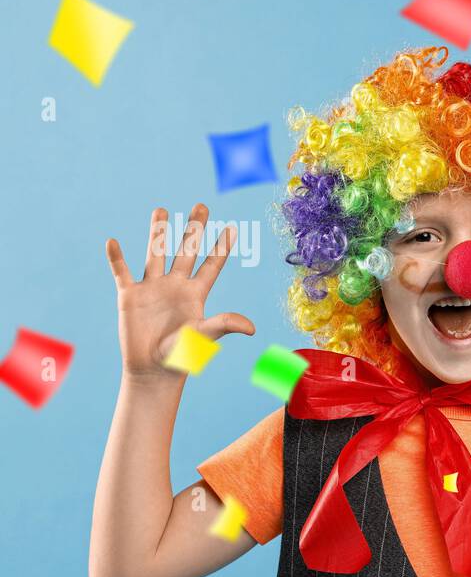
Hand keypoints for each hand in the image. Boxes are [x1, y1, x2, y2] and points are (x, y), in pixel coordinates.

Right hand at [106, 204, 253, 381]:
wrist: (154, 370)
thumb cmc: (182, 357)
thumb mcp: (204, 337)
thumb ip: (224, 325)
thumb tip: (251, 327)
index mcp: (196, 294)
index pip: (211, 265)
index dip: (221, 248)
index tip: (232, 229)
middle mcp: (175, 286)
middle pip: (186, 250)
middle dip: (194, 228)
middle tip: (202, 205)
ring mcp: (152, 289)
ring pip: (155, 253)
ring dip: (158, 232)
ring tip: (161, 210)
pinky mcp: (130, 296)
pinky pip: (122, 272)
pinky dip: (116, 258)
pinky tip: (112, 242)